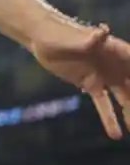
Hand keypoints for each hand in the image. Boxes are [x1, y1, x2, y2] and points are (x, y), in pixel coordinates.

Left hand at [31, 22, 129, 138]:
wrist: (42, 37)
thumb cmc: (59, 32)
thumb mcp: (75, 37)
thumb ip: (91, 38)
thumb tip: (104, 30)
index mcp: (117, 50)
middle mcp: (116, 64)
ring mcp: (104, 75)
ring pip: (125, 98)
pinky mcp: (90, 84)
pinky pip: (103, 104)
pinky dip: (109, 119)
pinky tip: (116, 134)